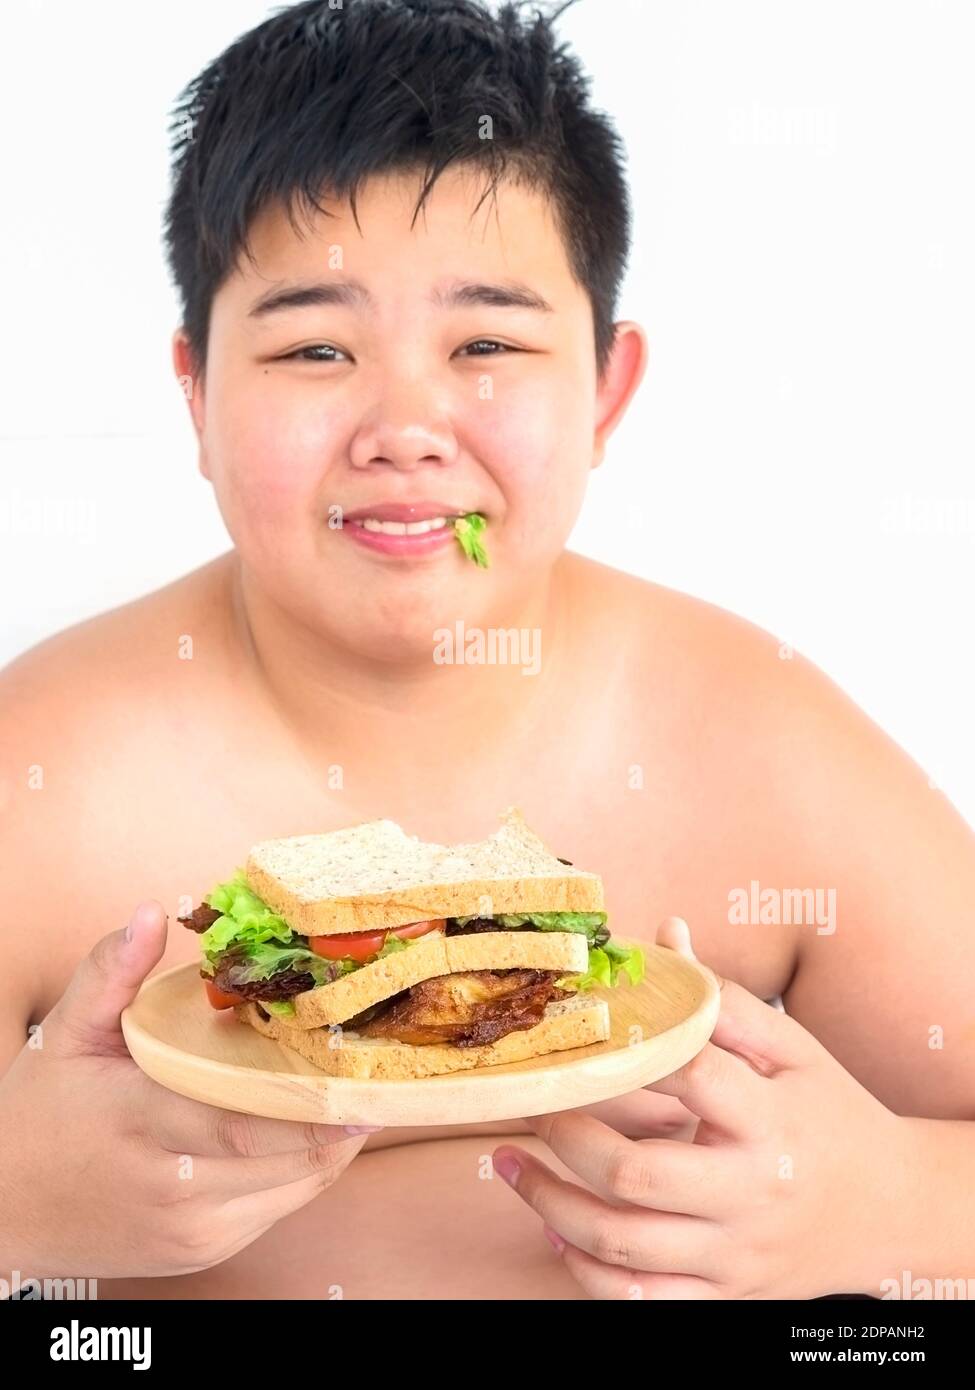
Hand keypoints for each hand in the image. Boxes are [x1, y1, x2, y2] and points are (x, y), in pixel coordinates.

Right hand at [0, 902, 380, 1280]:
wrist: (2, 1212)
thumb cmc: (39, 1116)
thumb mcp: (66, 1034)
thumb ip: (110, 971)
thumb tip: (150, 913)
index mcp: (143, 1124)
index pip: (250, 1115)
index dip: (318, 1094)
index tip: (362, 1060)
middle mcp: (176, 1189)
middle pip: (291, 1155)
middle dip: (343, 1111)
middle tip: (382, 1066)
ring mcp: (194, 1231)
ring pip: (297, 1186)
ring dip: (334, 1140)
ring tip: (361, 1088)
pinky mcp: (204, 1252)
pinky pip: (279, 1207)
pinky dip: (307, 1168)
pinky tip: (318, 1127)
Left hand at [492, 917, 913, 1298]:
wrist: (892, 1209)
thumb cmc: (830, 1113)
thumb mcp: (794, 1049)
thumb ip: (724, 999)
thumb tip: (666, 933)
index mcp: (771, 1119)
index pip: (685, 1078)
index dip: (623, 1054)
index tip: (577, 1038)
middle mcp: (751, 1192)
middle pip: (635, 1175)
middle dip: (565, 1138)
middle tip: (531, 1107)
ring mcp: (735, 1253)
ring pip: (623, 1244)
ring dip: (551, 1205)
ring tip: (512, 1167)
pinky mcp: (724, 1293)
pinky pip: (640, 1299)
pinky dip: (585, 1270)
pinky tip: (553, 1231)